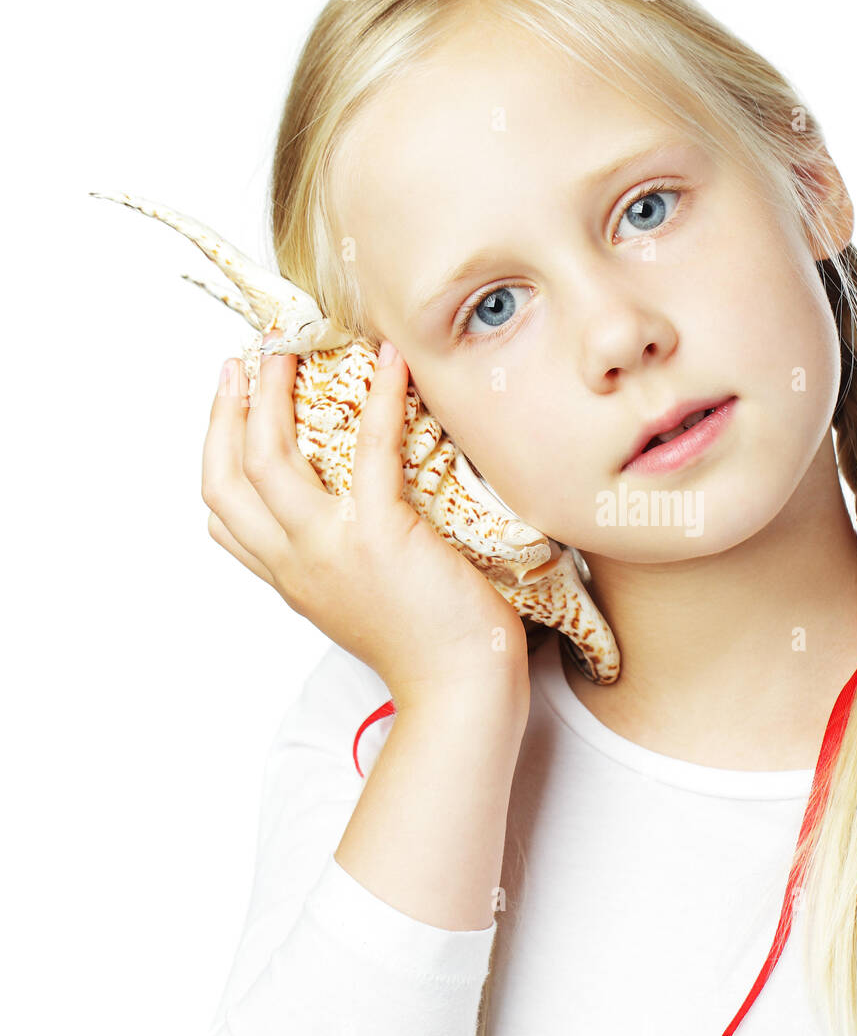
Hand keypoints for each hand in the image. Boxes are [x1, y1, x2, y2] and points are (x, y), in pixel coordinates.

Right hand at [201, 339, 529, 706]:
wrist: (463, 687)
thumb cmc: (430, 645)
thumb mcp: (360, 603)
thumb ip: (336, 561)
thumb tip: (346, 512)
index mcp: (290, 579)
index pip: (222, 516)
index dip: (215, 452)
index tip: (230, 405)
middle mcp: (295, 562)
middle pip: (227, 476)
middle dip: (227, 410)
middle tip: (246, 358)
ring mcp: (329, 548)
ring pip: (268, 457)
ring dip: (272, 393)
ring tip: (290, 347)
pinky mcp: (379, 535)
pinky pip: (368, 448)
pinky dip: (379, 397)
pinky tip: (390, 360)